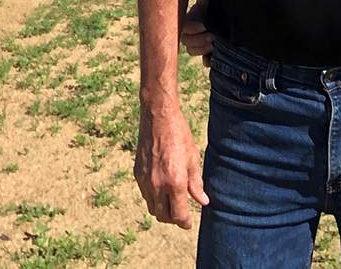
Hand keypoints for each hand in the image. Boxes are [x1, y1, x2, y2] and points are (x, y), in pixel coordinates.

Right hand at [135, 104, 208, 228]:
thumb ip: (196, 184)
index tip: (188, 222)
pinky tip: (162, 188)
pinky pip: (145, 194)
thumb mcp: (193, 159)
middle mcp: (157, 185)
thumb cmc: (179, 136)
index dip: (184, 222)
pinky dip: (154, 197)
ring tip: (172, 202)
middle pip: (163, 216)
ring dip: (162, 210)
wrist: (158, 117)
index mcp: (175, 182)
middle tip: (181, 214)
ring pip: (152, 208)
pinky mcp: (137, 173)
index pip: (178, 215)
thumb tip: (203, 202)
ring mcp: (145, 180)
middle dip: (173, 219)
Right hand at [180, 0, 215, 62]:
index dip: (192, 28)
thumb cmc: (213, 7)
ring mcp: (196, 43)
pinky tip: (210, 60)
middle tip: (212, 37)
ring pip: (191, 50)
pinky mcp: (206, 51)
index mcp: (189, 19)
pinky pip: (203, 59)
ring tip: (214, 46)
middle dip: (198, 40)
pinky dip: (207, 61)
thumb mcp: (208, 1)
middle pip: (186, 41)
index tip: (204, 26)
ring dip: (201, 50)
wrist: (222, 16)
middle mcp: (190, 32)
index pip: (184, 26)